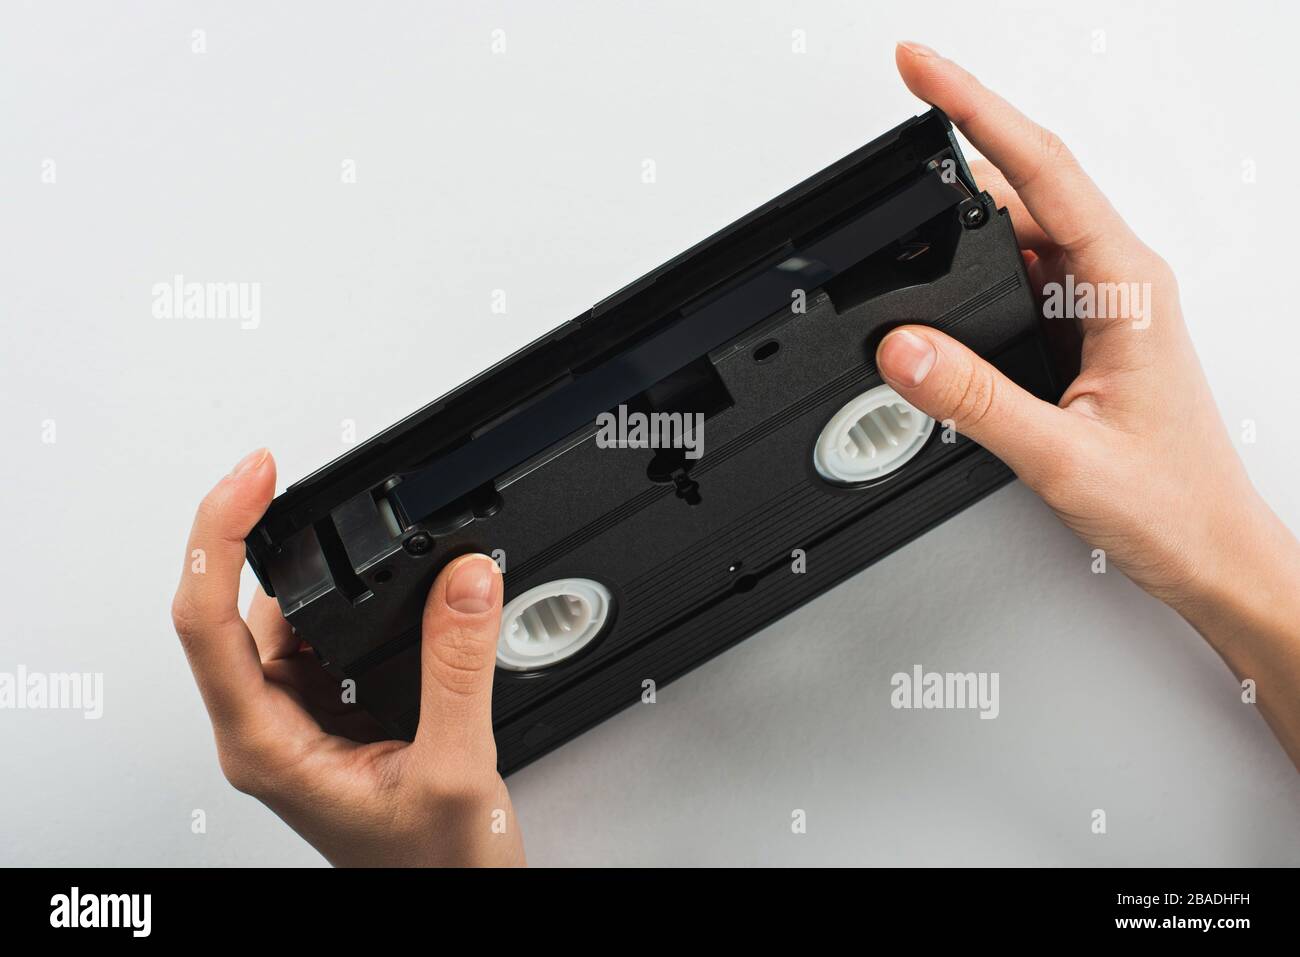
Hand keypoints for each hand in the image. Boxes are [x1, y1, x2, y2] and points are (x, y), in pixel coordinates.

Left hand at [170, 449, 524, 865]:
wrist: (454, 903)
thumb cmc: (433, 870)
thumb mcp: (455, 768)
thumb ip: (459, 667)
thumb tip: (466, 577)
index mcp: (267, 746)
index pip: (204, 622)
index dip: (216, 538)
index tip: (252, 480)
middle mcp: (268, 728)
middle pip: (229, 606)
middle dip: (252, 535)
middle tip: (280, 475)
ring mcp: (295, 719)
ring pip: (279, 617)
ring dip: (305, 567)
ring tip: (337, 520)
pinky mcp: (328, 711)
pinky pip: (319, 633)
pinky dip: (342, 593)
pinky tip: (370, 576)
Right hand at [882, 42, 1299, 766]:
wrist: (1212, 553)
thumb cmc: (1175, 504)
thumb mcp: (1064, 456)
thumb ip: (976, 400)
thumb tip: (904, 349)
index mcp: (1125, 286)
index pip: (1040, 170)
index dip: (974, 109)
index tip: (923, 72)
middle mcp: (1114, 284)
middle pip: (1024, 185)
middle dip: (958, 143)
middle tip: (898, 120)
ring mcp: (1096, 309)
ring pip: (1016, 234)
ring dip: (959, 217)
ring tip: (902, 206)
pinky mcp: (1079, 337)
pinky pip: (1014, 280)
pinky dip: (969, 271)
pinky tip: (939, 283)